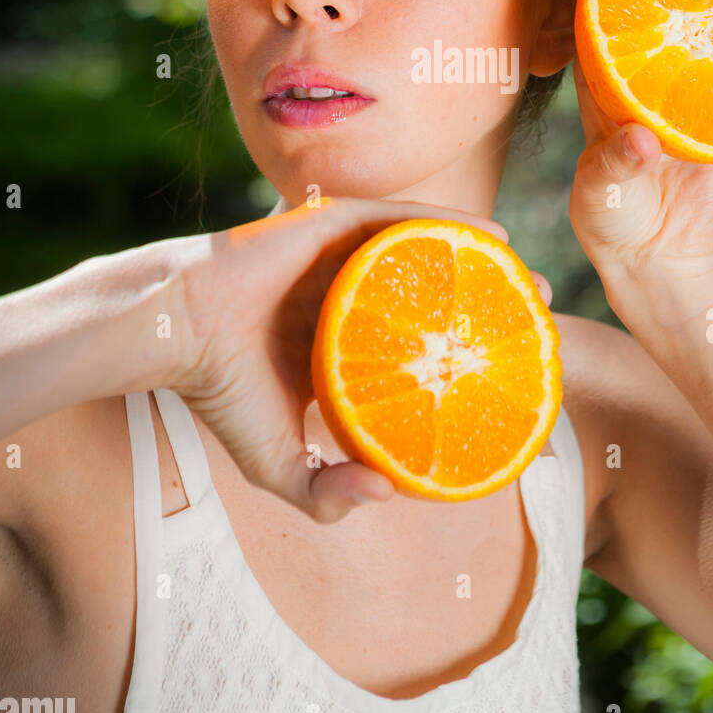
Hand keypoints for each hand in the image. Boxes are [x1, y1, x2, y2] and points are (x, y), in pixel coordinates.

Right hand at [165, 199, 551, 523]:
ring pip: (427, 258)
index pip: (416, 352)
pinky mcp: (335, 223)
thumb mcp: (278, 464)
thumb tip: (390, 493)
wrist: (176, 330)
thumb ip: (327, 492)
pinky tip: (497, 240)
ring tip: (531, 285)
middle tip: (536, 328)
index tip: (510, 377)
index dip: (461, 361)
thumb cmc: (221, 393)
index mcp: (341, 347)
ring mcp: (343, 258)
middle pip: (434, 300)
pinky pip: (404, 219)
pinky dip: (452, 226)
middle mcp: (349, 297)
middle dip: (486, 313)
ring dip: (483, 269)